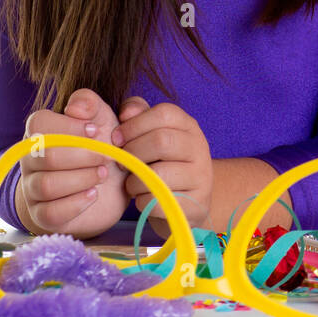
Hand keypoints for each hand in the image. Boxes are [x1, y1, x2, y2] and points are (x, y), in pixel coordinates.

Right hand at [18, 87, 130, 236]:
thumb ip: (89, 103)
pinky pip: (49, 213)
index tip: (96, 131)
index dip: (71, 127)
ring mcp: (32, 189)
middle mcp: (29, 159)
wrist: (109, 184)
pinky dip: (76, 203)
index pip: (39, 124)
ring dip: (83, 179)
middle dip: (84, 156)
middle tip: (106, 157)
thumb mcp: (101, 117)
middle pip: (47, 156)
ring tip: (103, 174)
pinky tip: (93, 194)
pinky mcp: (42, 216)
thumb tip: (75, 108)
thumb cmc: (101, 145)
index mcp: (39, 131)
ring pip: (47, 185)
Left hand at [113, 98, 212, 237]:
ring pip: (159, 174)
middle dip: (133, 153)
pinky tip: (142, 199)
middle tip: (121, 163)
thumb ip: (138, 116)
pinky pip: (158, 201)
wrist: (188, 202)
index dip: (135, 124)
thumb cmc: (162, 164)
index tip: (117, 138)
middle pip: (162, 140)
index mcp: (188, 126)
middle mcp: (199, 147)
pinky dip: (141, 202)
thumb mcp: (152, 135)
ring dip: (134, 181)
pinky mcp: (195, 203)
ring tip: (132, 184)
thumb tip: (126, 113)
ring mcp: (201, 176)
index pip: (165, 113)